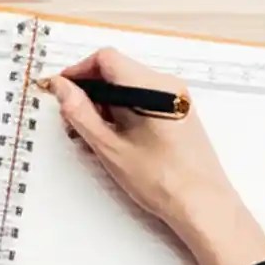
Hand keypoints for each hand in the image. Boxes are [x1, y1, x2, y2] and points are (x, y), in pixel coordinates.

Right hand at [46, 49, 264, 264]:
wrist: (203, 205)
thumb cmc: (163, 181)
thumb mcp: (110, 147)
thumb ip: (80, 113)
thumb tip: (61, 88)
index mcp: (151, 87)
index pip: (105, 59)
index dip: (78, 72)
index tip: (61, 91)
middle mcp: (167, 85)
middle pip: (117, 70)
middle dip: (90, 91)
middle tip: (73, 120)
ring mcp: (176, 97)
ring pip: (129, 86)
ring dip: (105, 103)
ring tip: (93, 135)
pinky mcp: (178, 111)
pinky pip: (143, 99)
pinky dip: (123, 111)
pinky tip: (115, 138)